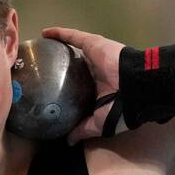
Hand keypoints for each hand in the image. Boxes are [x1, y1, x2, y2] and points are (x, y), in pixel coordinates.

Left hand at [41, 26, 124, 144]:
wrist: (139, 88)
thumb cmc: (121, 108)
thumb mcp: (99, 124)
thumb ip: (82, 129)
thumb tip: (68, 141)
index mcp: (97, 91)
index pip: (76, 89)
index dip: (62, 90)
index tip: (44, 93)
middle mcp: (93, 73)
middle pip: (70, 69)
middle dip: (55, 69)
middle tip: (36, 72)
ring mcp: (93, 58)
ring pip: (70, 51)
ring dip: (55, 49)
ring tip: (37, 51)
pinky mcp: (94, 45)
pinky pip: (74, 37)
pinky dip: (60, 33)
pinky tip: (45, 33)